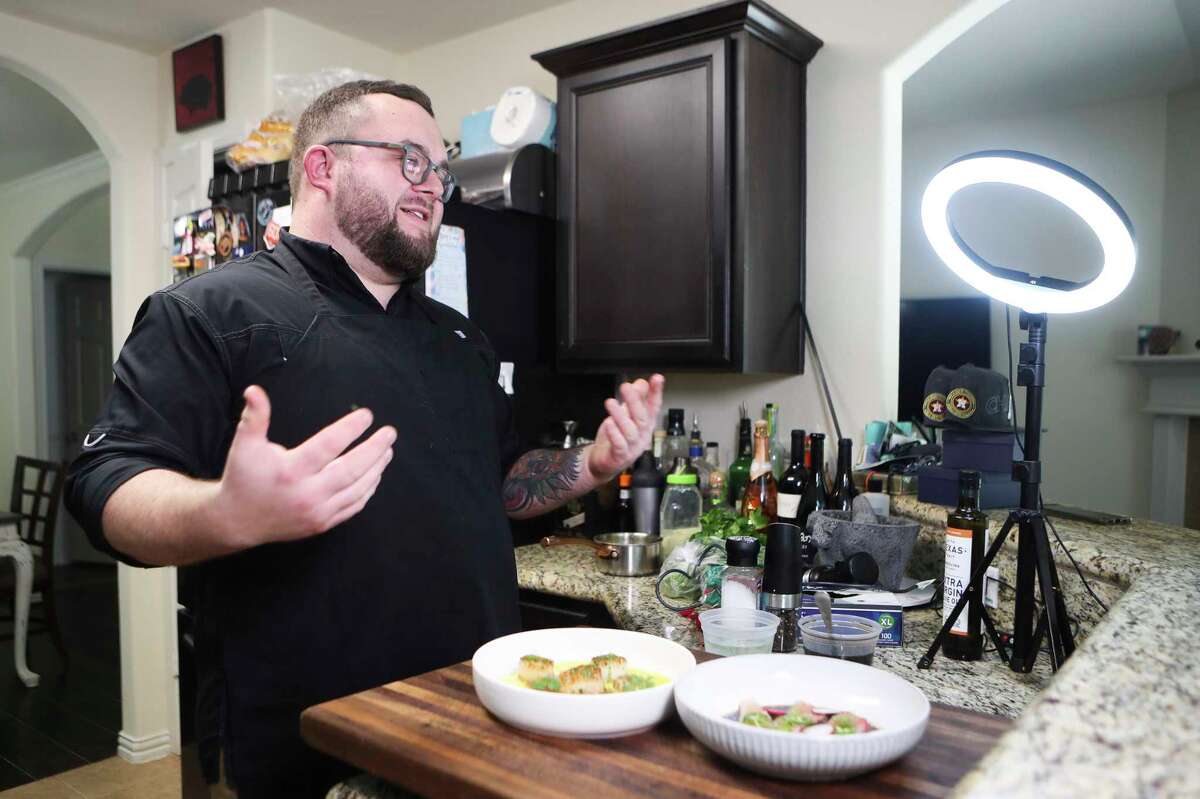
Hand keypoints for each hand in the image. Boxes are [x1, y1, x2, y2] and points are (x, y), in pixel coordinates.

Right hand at [213, 386, 396, 547]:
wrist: (237, 522)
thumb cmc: (243, 478)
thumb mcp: (245, 446)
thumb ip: (255, 418)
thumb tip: (254, 390)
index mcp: (291, 471)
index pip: (328, 446)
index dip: (350, 429)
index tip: (368, 415)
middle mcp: (307, 494)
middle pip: (351, 469)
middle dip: (375, 449)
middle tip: (390, 432)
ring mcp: (317, 512)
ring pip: (357, 489)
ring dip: (376, 468)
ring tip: (388, 450)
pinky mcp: (322, 524)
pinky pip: (353, 506)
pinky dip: (368, 489)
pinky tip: (375, 474)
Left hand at [585, 374, 664, 482]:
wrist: (603, 462)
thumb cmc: (616, 438)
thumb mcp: (626, 415)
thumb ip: (635, 399)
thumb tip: (641, 383)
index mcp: (645, 424)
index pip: (654, 406)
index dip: (656, 392)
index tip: (657, 379)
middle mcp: (641, 435)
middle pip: (642, 417)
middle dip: (635, 401)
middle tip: (626, 387)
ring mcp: (632, 447)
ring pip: (630, 430)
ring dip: (620, 415)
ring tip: (611, 402)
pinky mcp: (620, 456)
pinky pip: (619, 444)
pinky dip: (614, 434)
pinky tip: (608, 424)